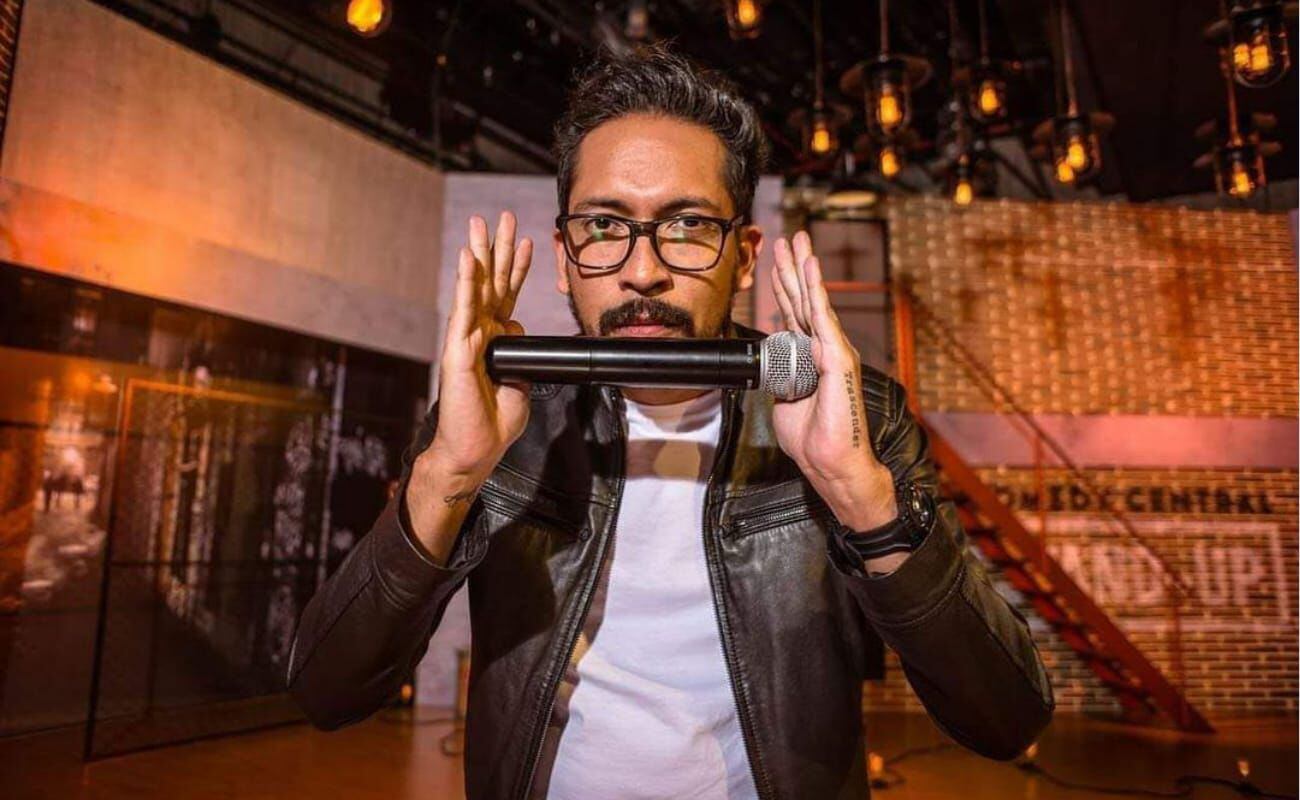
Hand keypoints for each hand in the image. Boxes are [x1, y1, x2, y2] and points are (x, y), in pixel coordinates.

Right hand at [422, 212, 533, 486]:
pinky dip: (467, 283)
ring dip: (479, 255)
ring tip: (481, 225)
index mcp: (497, 341)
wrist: (475, 451)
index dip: (518, 269)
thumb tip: (520, 332)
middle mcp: (480, 334)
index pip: (508, 295)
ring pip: (475, 289)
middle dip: (497, 249)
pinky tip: (469, 260)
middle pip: (491, 282)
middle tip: (501, 216)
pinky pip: (463, 311)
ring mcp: (467, 340)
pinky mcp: (458, 352)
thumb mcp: (521, 385)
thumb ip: (522, 357)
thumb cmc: (493, 424)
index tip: (527, 242)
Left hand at [769, 231, 896, 530]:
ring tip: (797, 241)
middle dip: (793, 268)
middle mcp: (824, 349)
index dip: (783, 288)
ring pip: (813, 302)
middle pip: (803, 300)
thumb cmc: (812, 439)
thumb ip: (780, 379)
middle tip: (788, 237)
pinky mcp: (838, 360)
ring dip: (803, 270)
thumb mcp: (784, 402)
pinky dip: (816, 292)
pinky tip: (811, 270)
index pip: (794, 315)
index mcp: (810, 357)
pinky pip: (823, 319)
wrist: (830, 463)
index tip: (774, 262)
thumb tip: (769, 369)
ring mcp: (833, 351)